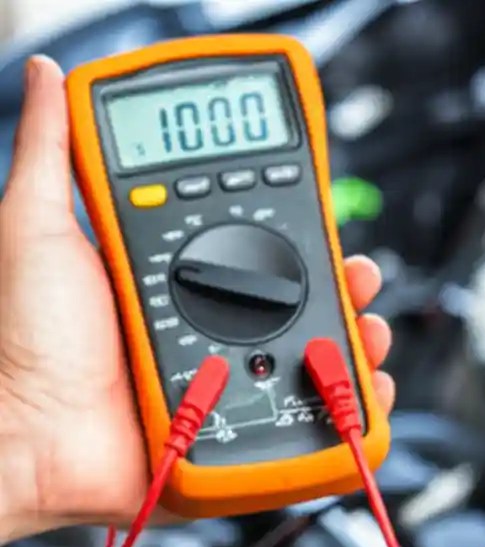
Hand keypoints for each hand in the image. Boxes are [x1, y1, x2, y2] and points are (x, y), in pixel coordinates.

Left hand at [0, 56, 394, 541]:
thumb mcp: (39, 232)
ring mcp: (230, 378)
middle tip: (357, 272)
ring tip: (364, 328)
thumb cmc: (29, 346)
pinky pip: (315, 416)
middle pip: (299, 296)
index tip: (317, 213)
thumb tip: (46, 79)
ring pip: (316, 351)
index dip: (291, 228)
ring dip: (355, 336)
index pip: (250, 243)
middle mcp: (209, 325)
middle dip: (342, 281)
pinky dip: (352, 404)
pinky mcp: (245, 428)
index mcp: (176, 278)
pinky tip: (361, 385)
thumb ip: (51, 156)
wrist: (35, 442)